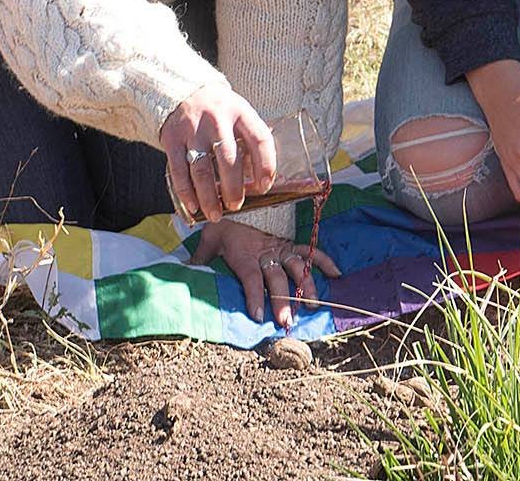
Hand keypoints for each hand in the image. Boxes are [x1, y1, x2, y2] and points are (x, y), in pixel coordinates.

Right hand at [161, 83, 275, 221]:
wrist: (181, 90)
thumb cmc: (218, 110)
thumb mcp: (239, 114)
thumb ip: (249, 140)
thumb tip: (259, 180)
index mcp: (241, 112)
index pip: (260, 139)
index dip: (266, 166)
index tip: (265, 187)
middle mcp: (217, 119)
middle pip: (229, 159)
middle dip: (233, 188)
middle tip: (236, 205)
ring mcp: (193, 129)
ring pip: (202, 169)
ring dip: (209, 197)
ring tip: (215, 214)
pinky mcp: (172, 138)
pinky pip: (178, 171)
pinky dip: (186, 192)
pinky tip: (193, 206)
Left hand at [189, 219, 340, 328]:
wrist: (238, 199)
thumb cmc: (223, 224)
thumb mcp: (208, 240)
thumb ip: (199, 260)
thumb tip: (182, 272)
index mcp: (245, 255)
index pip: (252, 279)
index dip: (255, 297)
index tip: (258, 316)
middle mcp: (266, 253)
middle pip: (276, 278)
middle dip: (283, 301)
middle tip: (286, 321)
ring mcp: (281, 248)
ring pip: (297, 267)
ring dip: (305, 286)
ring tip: (311, 305)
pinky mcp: (290, 244)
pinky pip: (309, 251)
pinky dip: (324, 260)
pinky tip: (337, 274)